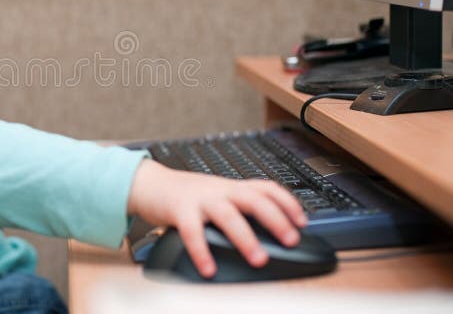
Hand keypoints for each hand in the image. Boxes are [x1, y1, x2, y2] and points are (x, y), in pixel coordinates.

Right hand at [127, 160, 306, 277]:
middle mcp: (220, 191)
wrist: (150, 183)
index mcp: (231, 187)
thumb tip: (270, 232)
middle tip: (291, 239)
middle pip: (254, 199)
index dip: (287, 202)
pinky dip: (202, 252)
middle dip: (276, 219)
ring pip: (228, 214)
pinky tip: (209, 269)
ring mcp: (200, 199)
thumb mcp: (217, 195)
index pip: (266, 188)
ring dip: (246, 237)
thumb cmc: (186, 195)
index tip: (302, 221)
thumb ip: (239, 208)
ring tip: (258, 258)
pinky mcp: (179, 210)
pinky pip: (193, 232)